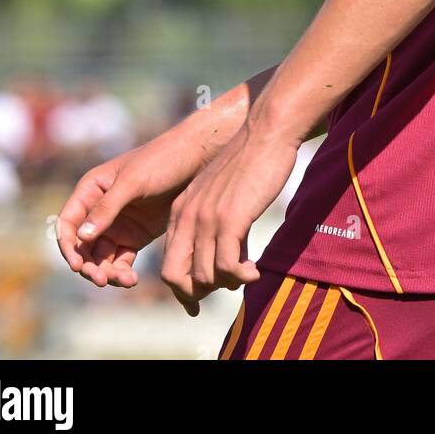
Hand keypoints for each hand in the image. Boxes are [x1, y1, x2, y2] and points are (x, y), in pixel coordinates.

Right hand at [56, 126, 218, 289]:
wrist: (197, 160)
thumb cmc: (161, 161)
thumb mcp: (133, 181)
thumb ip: (107, 208)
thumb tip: (82, 237)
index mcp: (92, 190)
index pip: (68, 223)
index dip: (68, 246)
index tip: (78, 266)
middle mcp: (100, 209)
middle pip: (83, 247)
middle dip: (89, 266)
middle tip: (103, 280)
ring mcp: (117, 225)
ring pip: (101, 258)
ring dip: (106, 273)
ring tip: (125, 280)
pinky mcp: (135, 237)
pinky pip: (120, 261)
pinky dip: (121, 273)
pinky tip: (131, 279)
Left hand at [160, 118, 298, 315]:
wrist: (265, 133)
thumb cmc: (250, 164)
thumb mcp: (222, 196)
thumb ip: (216, 228)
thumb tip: (227, 268)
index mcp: (180, 210)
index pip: (169, 263)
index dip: (185, 287)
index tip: (202, 300)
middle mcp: (186, 216)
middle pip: (175, 276)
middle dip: (197, 293)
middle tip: (226, 287)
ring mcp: (206, 218)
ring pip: (204, 277)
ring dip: (227, 284)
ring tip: (246, 273)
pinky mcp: (229, 219)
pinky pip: (228, 268)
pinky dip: (242, 277)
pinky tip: (255, 269)